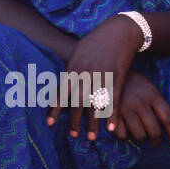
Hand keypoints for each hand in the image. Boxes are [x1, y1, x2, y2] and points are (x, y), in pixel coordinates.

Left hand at [48, 15, 141, 139]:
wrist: (119, 31)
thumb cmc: (97, 41)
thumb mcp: (79, 51)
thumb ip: (71, 68)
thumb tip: (63, 82)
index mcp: (74, 67)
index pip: (62, 92)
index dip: (56, 109)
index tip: (50, 124)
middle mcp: (87, 73)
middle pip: (78, 101)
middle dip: (75, 120)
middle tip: (73, 135)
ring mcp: (103, 76)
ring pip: (96, 104)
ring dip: (93, 123)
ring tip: (91, 137)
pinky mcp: (118, 77)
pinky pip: (114, 100)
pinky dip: (112, 115)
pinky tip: (111, 127)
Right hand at [110, 71, 169, 146]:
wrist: (107, 71)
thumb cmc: (132, 82)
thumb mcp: (148, 87)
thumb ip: (157, 103)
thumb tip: (168, 124)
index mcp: (152, 95)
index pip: (168, 118)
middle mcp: (141, 103)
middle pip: (154, 131)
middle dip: (157, 141)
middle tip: (156, 143)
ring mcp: (126, 109)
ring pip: (139, 135)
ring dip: (141, 139)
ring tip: (140, 136)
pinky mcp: (112, 114)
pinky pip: (122, 135)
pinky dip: (125, 138)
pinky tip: (126, 134)